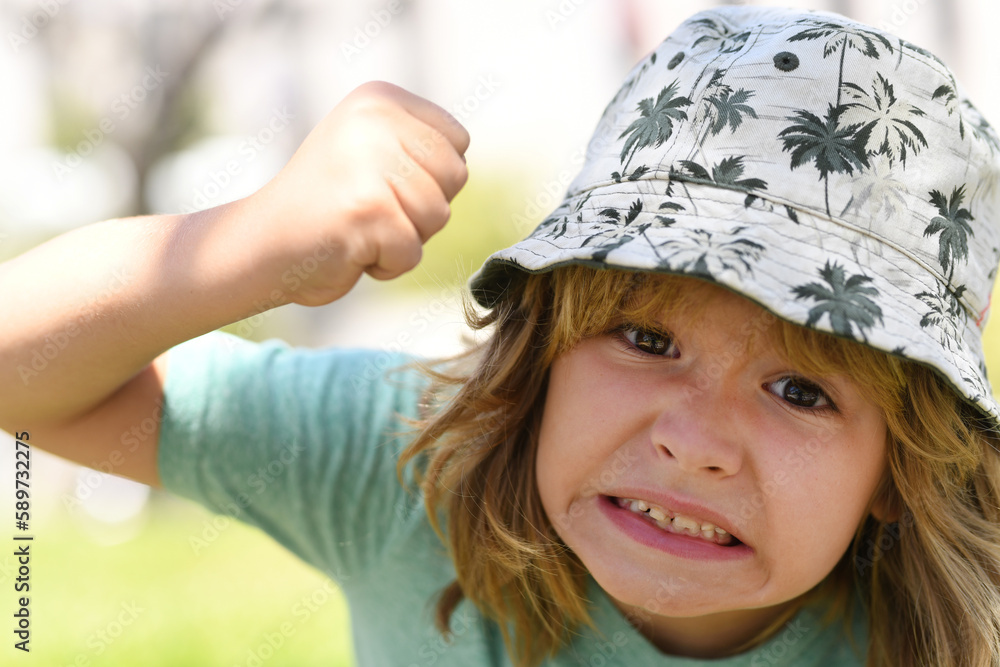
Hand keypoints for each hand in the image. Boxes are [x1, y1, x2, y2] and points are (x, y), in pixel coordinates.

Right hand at [250, 80, 469, 305]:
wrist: (261, 244)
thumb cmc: (325, 205)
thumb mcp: (369, 148)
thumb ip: (416, 146)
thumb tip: (461, 164)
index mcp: (379, 98)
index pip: (457, 141)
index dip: (432, 177)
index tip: (383, 182)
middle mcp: (375, 121)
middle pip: (455, 177)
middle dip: (423, 208)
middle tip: (370, 209)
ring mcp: (370, 166)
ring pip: (438, 217)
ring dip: (404, 237)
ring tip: (359, 226)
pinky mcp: (368, 211)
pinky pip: (412, 253)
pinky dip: (387, 265)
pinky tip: (351, 249)